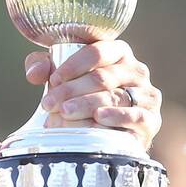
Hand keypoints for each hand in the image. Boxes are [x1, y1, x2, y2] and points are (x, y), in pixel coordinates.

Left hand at [24, 41, 161, 151]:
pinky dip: (116, 116)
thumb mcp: (61, 79)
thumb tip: (35, 73)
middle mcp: (137, 71)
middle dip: (72, 90)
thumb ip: (43, 67)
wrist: (106, 134)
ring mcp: (147, 95)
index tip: (53, 80)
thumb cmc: (81, 98)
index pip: (96, 51)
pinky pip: (134, 115)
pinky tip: (100, 117)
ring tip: (64, 113)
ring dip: (86, 105)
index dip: (72, 66)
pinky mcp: (150, 120)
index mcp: (118, 53)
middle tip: (49, 103)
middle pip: (102, 77)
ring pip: (114, 97)